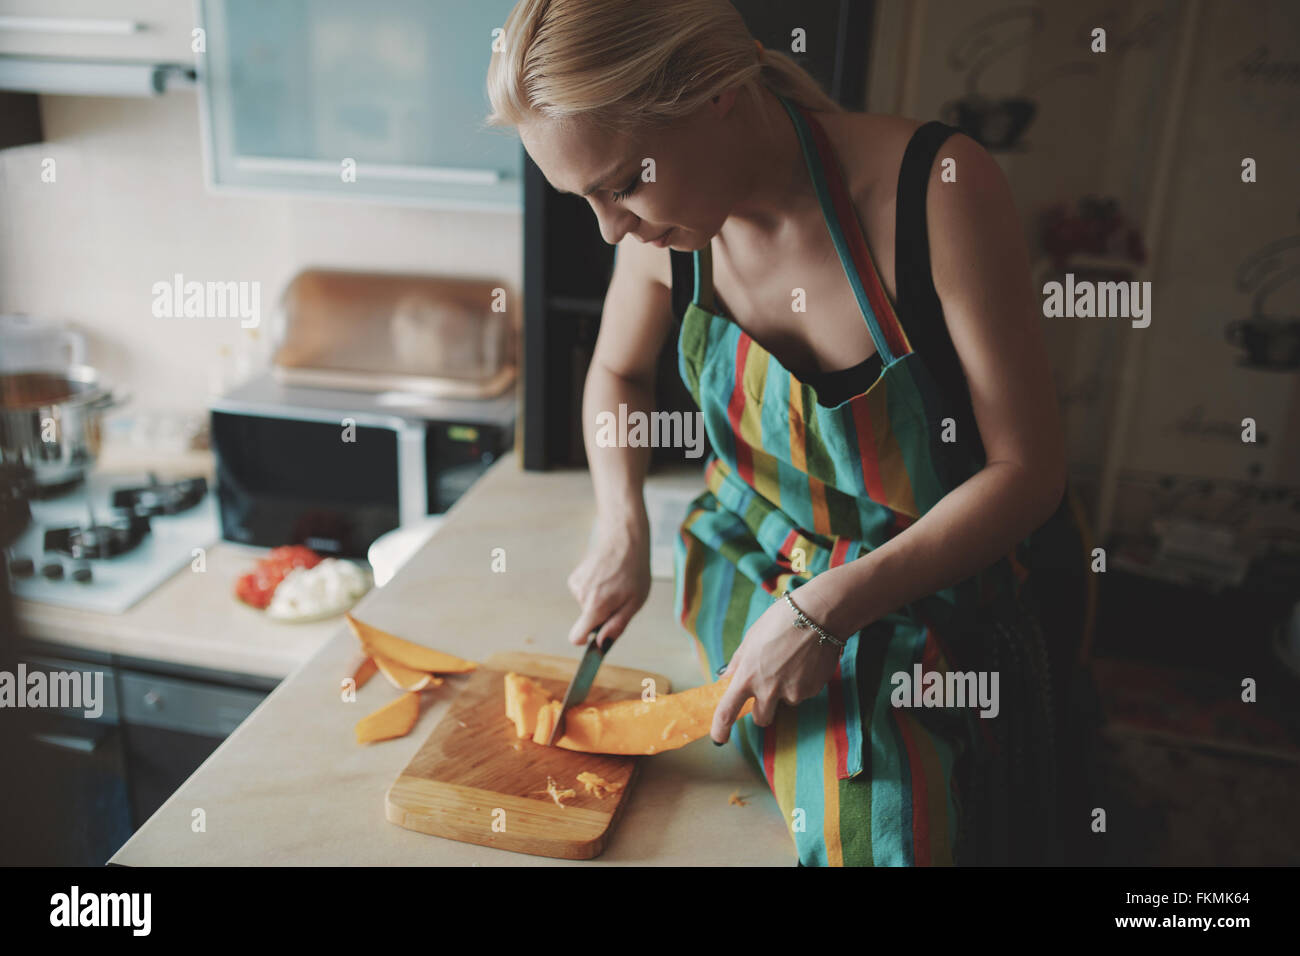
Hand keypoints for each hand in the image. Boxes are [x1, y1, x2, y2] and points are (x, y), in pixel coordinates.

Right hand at [566, 513, 649, 648]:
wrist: (624, 539)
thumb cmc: (634, 571)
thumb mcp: (635, 603)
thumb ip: (616, 626)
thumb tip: (601, 645)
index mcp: (596, 605)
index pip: (576, 637)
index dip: (586, 641)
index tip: (596, 638)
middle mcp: (581, 596)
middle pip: (587, 620)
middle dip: (602, 615)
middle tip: (621, 598)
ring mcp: (576, 585)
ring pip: (587, 606)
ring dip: (601, 600)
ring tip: (616, 583)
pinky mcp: (575, 576)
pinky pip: (585, 594)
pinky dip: (596, 590)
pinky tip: (607, 576)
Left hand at [711, 582, 845, 743]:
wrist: (818, 616)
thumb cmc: (780, 621)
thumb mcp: (751, 638)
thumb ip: (738, 662)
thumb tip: (726, 677)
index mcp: (747, 676)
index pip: (728, 712)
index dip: (721, 729)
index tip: (719, 738)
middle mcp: (769, 690)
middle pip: (762, 719)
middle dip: (762, 710)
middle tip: (767, 692)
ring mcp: (793, 693)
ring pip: (786, 702)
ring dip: (785, 690)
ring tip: (792, 662)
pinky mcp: (812, 691)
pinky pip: (803, 692)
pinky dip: (802, 682)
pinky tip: (806, 661)